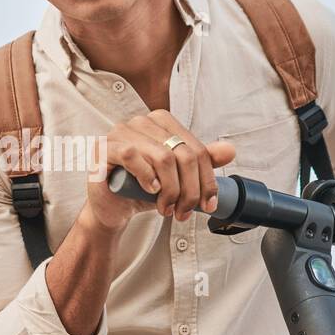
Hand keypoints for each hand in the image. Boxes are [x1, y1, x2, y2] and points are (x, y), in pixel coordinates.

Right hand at [84, 109, 235, 233]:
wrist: (112, 207)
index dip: (207, 179)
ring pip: (162, 157)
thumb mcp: (177, 178)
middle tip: (185, 212)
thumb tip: (230, 150)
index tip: (208, 204)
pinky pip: (131, 155)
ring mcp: (121, 132)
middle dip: (189, 189)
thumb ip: (200, 162)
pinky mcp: (104, 147)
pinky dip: (146, 175)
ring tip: (167, 208)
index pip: (196, 148)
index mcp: (162, 122)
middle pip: (182, 154)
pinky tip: (150, 190)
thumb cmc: (142, 189)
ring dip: (170, 189)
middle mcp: (142, 122)